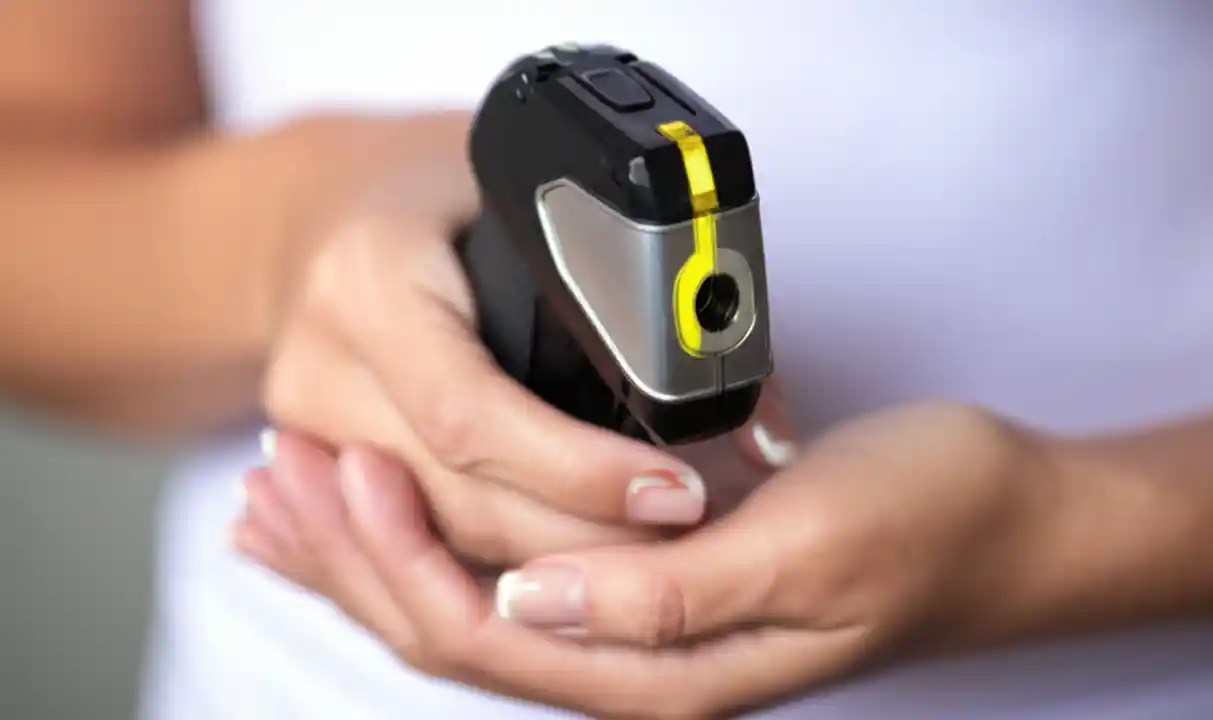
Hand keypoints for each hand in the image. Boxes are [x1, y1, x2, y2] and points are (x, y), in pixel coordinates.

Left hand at [236, 401, 1067, 718]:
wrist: (1009, 520)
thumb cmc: (928, 519)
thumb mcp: (810, 545)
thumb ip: (671, 595)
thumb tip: (534, 604)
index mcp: (666, 667)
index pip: (482, 637)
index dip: (390, 562)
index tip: (337, 470)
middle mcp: (640, 661)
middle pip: (453, 630)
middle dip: (352, 562)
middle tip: (276, 478)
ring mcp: (645, 627)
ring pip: (473, 605)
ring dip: (377, 554)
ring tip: (294, 499)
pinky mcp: (657, 583)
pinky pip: (521, 573)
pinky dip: (443, 537)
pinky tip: (407, 504)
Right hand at [256, 112, 787, 565]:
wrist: (328, 208)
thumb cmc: (443, 192)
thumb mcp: (531, 200)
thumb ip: (637, 293)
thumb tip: (761, 422)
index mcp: (371, 276)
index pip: (471, 413)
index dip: (575, 471)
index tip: (673, 492)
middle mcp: (321, 358)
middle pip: (457, 499)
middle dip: (582, 539)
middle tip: (685, 540)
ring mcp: (305, 421)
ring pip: (438, 536)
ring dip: (548, 562)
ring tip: (649, 562)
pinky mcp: (316, 459)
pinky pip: (416, 536)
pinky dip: (496, 562)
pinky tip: (570, 573)